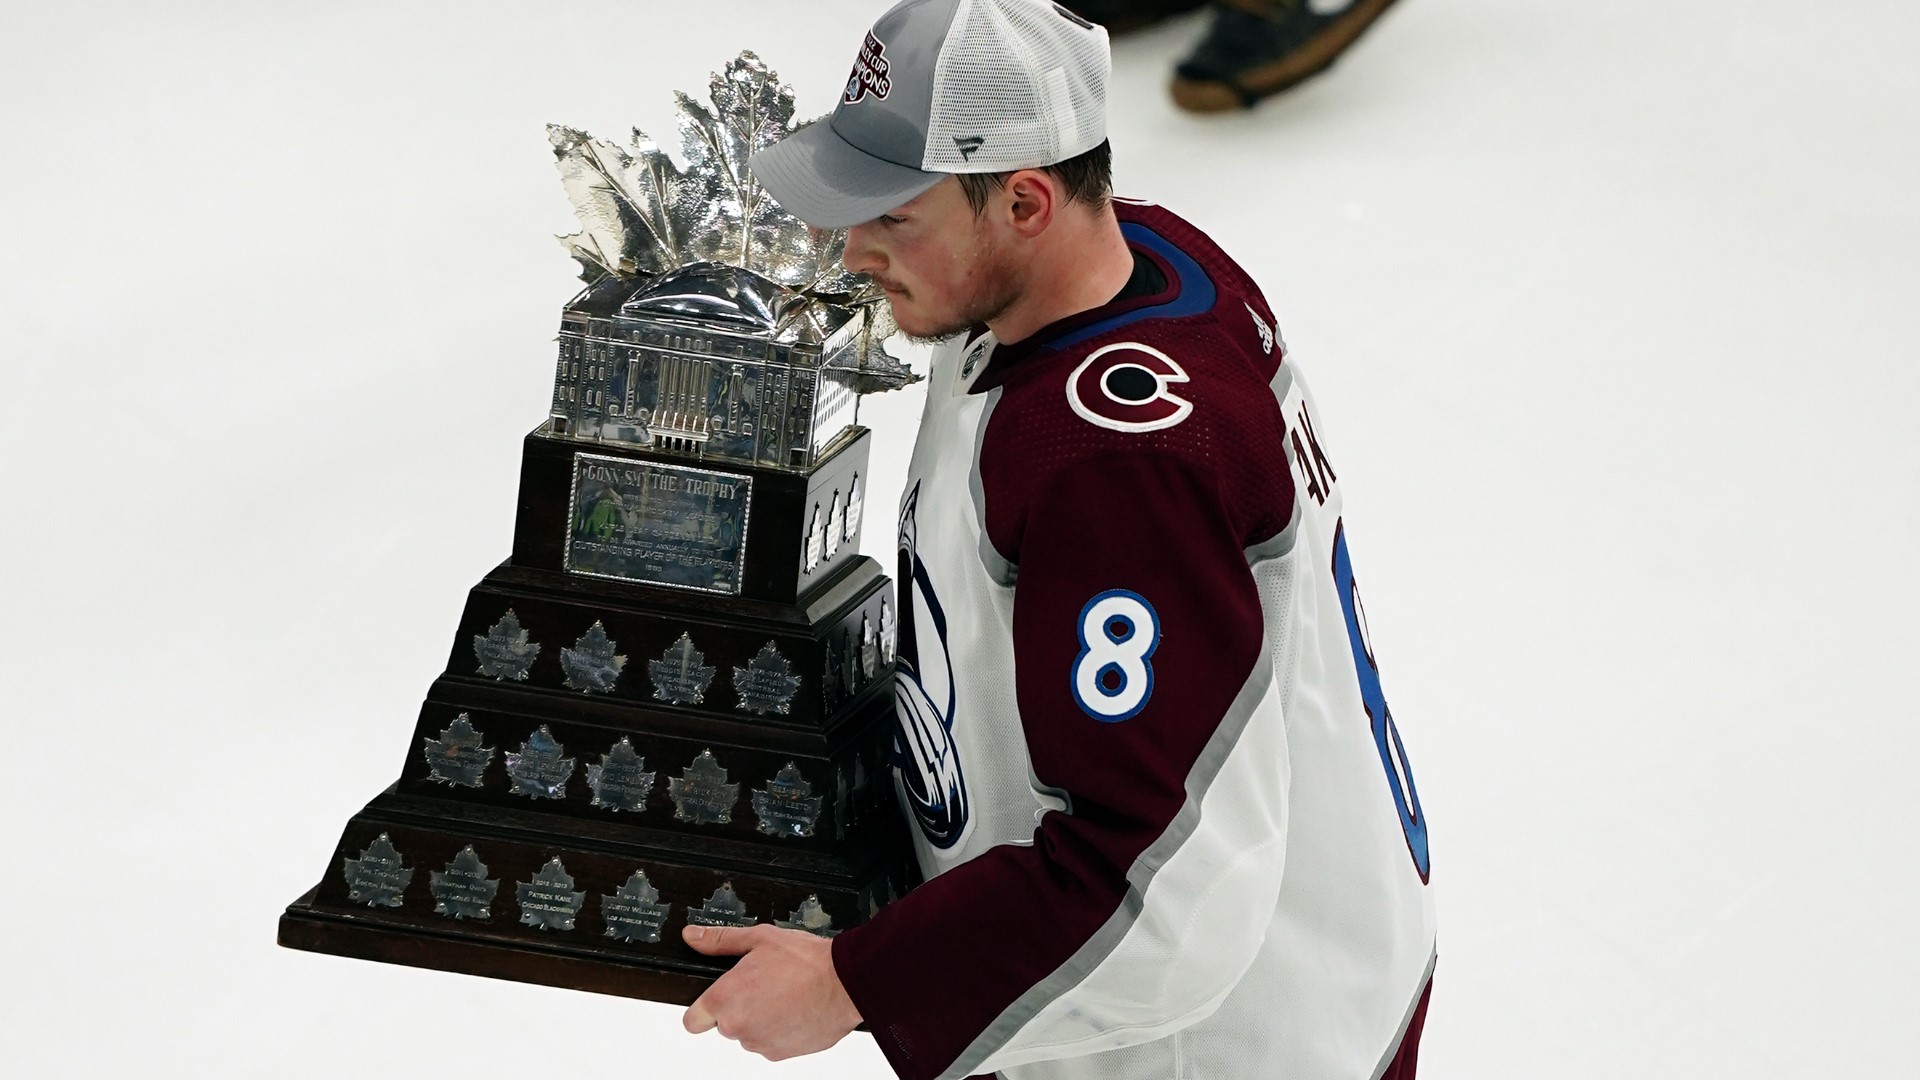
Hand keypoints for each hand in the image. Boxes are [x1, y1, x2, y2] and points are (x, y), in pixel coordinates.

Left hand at [681, 923, 862, 1060]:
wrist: (844, 983)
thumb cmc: (805, 961)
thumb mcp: (758, 939)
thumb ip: (719, 941)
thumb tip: (694, 936)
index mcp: (725, 999)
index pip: (693, 1020)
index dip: (702, 1009)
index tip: (715, 1000)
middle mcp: (738, 1026)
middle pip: (726, 1024)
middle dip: (739, 1008)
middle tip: (762, 986)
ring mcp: (760, 1043)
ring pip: (750, 1034)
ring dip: (760, 1020)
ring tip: (783, 995)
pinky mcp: (781, 1054)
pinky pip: (772, 1043)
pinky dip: (780, 1030)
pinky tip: (795, 1009)